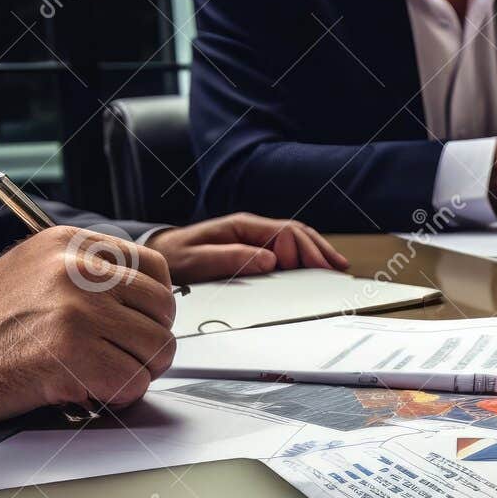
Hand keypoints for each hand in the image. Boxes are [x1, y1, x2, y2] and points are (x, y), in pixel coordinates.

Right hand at [0, 226, 176, 429]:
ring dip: (134, 373)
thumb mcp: (36, 273)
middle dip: (147, 345)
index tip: (133, 328)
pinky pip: (133, 383)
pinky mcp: (73, 352)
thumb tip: (144, 302)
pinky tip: (86, 392)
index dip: (152, 310)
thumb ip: (90, 276)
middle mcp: (77, 268)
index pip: (156, 271)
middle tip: (117, 360)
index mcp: (71, 243)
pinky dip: (117, 397)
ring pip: (156, 350)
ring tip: (97, 376)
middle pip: (163, 313)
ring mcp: (77, 308)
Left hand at [143, 213, 346, 284]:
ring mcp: (254, 240)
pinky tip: (316, 269)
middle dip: (320, 250)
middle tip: (338, 270)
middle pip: (297, 234)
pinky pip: (286, 252)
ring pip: (295, 242)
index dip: (305, 250)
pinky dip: (305, 259)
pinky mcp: (253, 252)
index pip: (285, 233)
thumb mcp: (195, 260)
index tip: (318, 269)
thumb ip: (229, 258)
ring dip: (317, 253)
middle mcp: (251, 230)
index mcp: (242, 227)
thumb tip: (270, 259)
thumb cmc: (174, 258)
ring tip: (337, 268)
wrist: (158, 257)